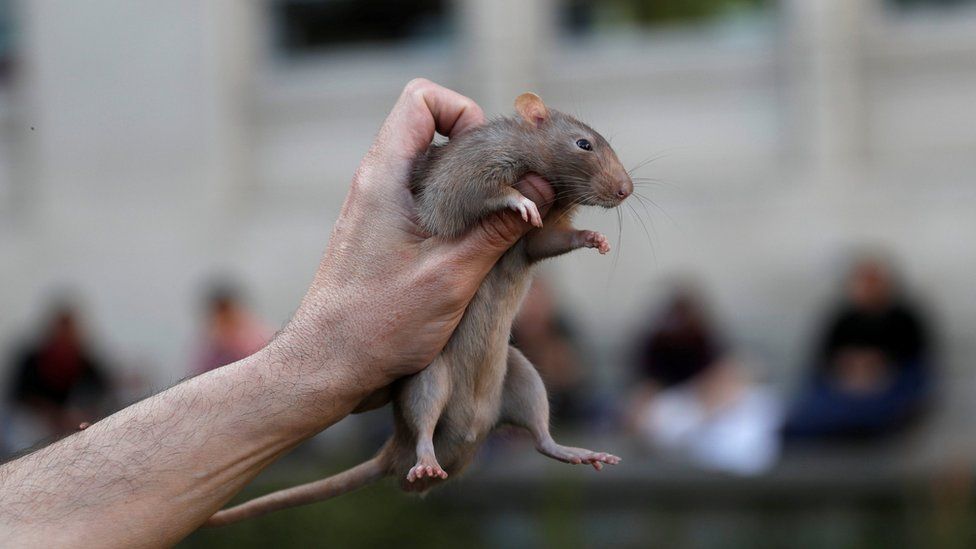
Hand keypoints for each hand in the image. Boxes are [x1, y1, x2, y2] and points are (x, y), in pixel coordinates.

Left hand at [281, 79, 553, 394]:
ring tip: (504, 220)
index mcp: (385, 178)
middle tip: (515, 189)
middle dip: (481, 152)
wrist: (328, 365)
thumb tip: (542, 191)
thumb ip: (498, 228)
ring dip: (473, 187)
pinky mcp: (385, 234)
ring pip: (435, 169)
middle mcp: (378, 183)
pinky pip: (428, 201)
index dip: (463, 111)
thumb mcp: (451, 276)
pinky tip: (481, 247)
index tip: (491, 157)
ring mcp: (380, 209)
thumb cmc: (378, 325)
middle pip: (435, 131)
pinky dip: (460, 211)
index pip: (421, 100)